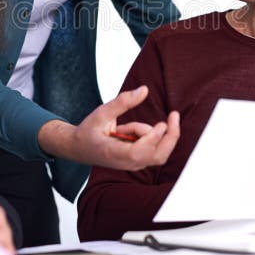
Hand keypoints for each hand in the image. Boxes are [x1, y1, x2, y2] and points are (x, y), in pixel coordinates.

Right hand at [38, 85, 179, 170]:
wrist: (80, 148)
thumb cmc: (89, 131)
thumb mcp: (101, 112)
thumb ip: (122, 102)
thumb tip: (144, 90)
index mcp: (113, 153)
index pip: (139, 152)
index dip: (152, 139)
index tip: (162, 123)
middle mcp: (127, 163)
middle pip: (158, 156)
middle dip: (170, 136)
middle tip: (174, 115)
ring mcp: (134, 165)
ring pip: (158, 153)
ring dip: (154, 133)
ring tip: (126, 126)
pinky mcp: (138, 161)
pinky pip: (154, 149)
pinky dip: (149, 135)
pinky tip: (128, 130)